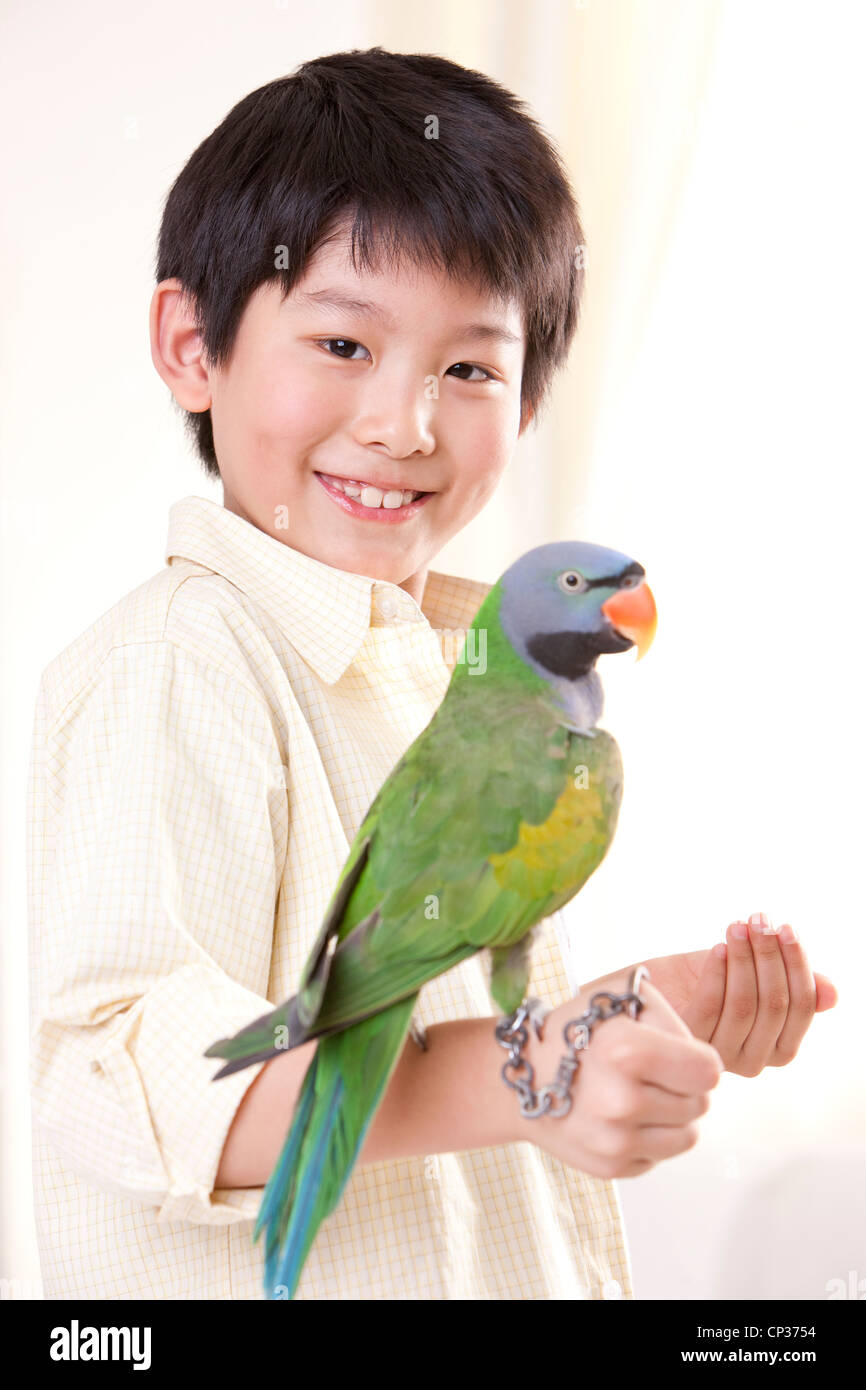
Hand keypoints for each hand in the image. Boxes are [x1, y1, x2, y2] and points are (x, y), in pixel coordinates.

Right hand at [520, 976, 722, 1178]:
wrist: (524, 1077)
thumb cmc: (577, 1030)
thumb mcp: (621, 998)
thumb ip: (672, 1022)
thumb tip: (704, 1066)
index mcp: (626, 1050)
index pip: (708, 1071)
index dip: (697, 1060)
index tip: (676, 1055)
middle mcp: (620, 1100)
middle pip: (701, 1103)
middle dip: (683, 1086)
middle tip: (650, 1073)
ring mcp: (615, 1141)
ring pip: (688, 1136)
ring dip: (673, 1115)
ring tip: (639, 1094)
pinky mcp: (611, 1168)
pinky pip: (660, 1155)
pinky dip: (648, 1137)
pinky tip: (621, 1117)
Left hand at [638, 913, 837, 1076]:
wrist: (646, 986)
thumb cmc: (700, 979)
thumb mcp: (747, 974)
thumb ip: (786, 981)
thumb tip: (832, 993)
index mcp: (778, 1047)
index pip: (801, 1007)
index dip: (798, 965)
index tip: (785, 928)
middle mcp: (752, 1060)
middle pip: (776, 1004)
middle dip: (770, 955)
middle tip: (759, 919)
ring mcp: (718, 1056)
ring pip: (746, 1004)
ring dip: (745, 958)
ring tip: (737, 926)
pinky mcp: (686, 1043)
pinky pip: (711, 1006)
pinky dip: (718, 973)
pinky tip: (717, 948)